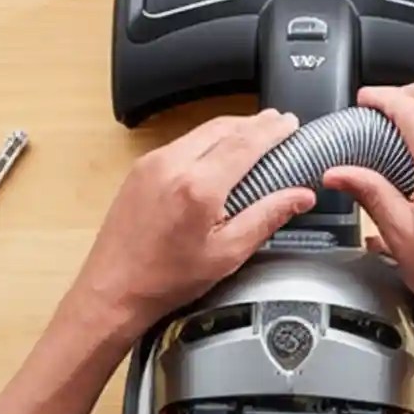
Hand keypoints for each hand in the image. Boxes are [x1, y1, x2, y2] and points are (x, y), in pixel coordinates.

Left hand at [63, 110, 315, 339]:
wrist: (113, 290)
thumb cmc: (164, 279)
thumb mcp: (227, 254)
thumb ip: (266, 218)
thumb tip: (300, 197)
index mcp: (197, 187)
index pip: (245, 142)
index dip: (272, 130)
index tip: (289, 123)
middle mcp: (172, 166)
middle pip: (223, 128)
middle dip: (254, 123)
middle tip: (278, 124)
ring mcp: (151, 164)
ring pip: (201, 131)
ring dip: (231, 129)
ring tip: (254, 134)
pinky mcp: (139, 169)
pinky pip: (182, 142)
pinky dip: (207, 140)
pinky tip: (218, 152)